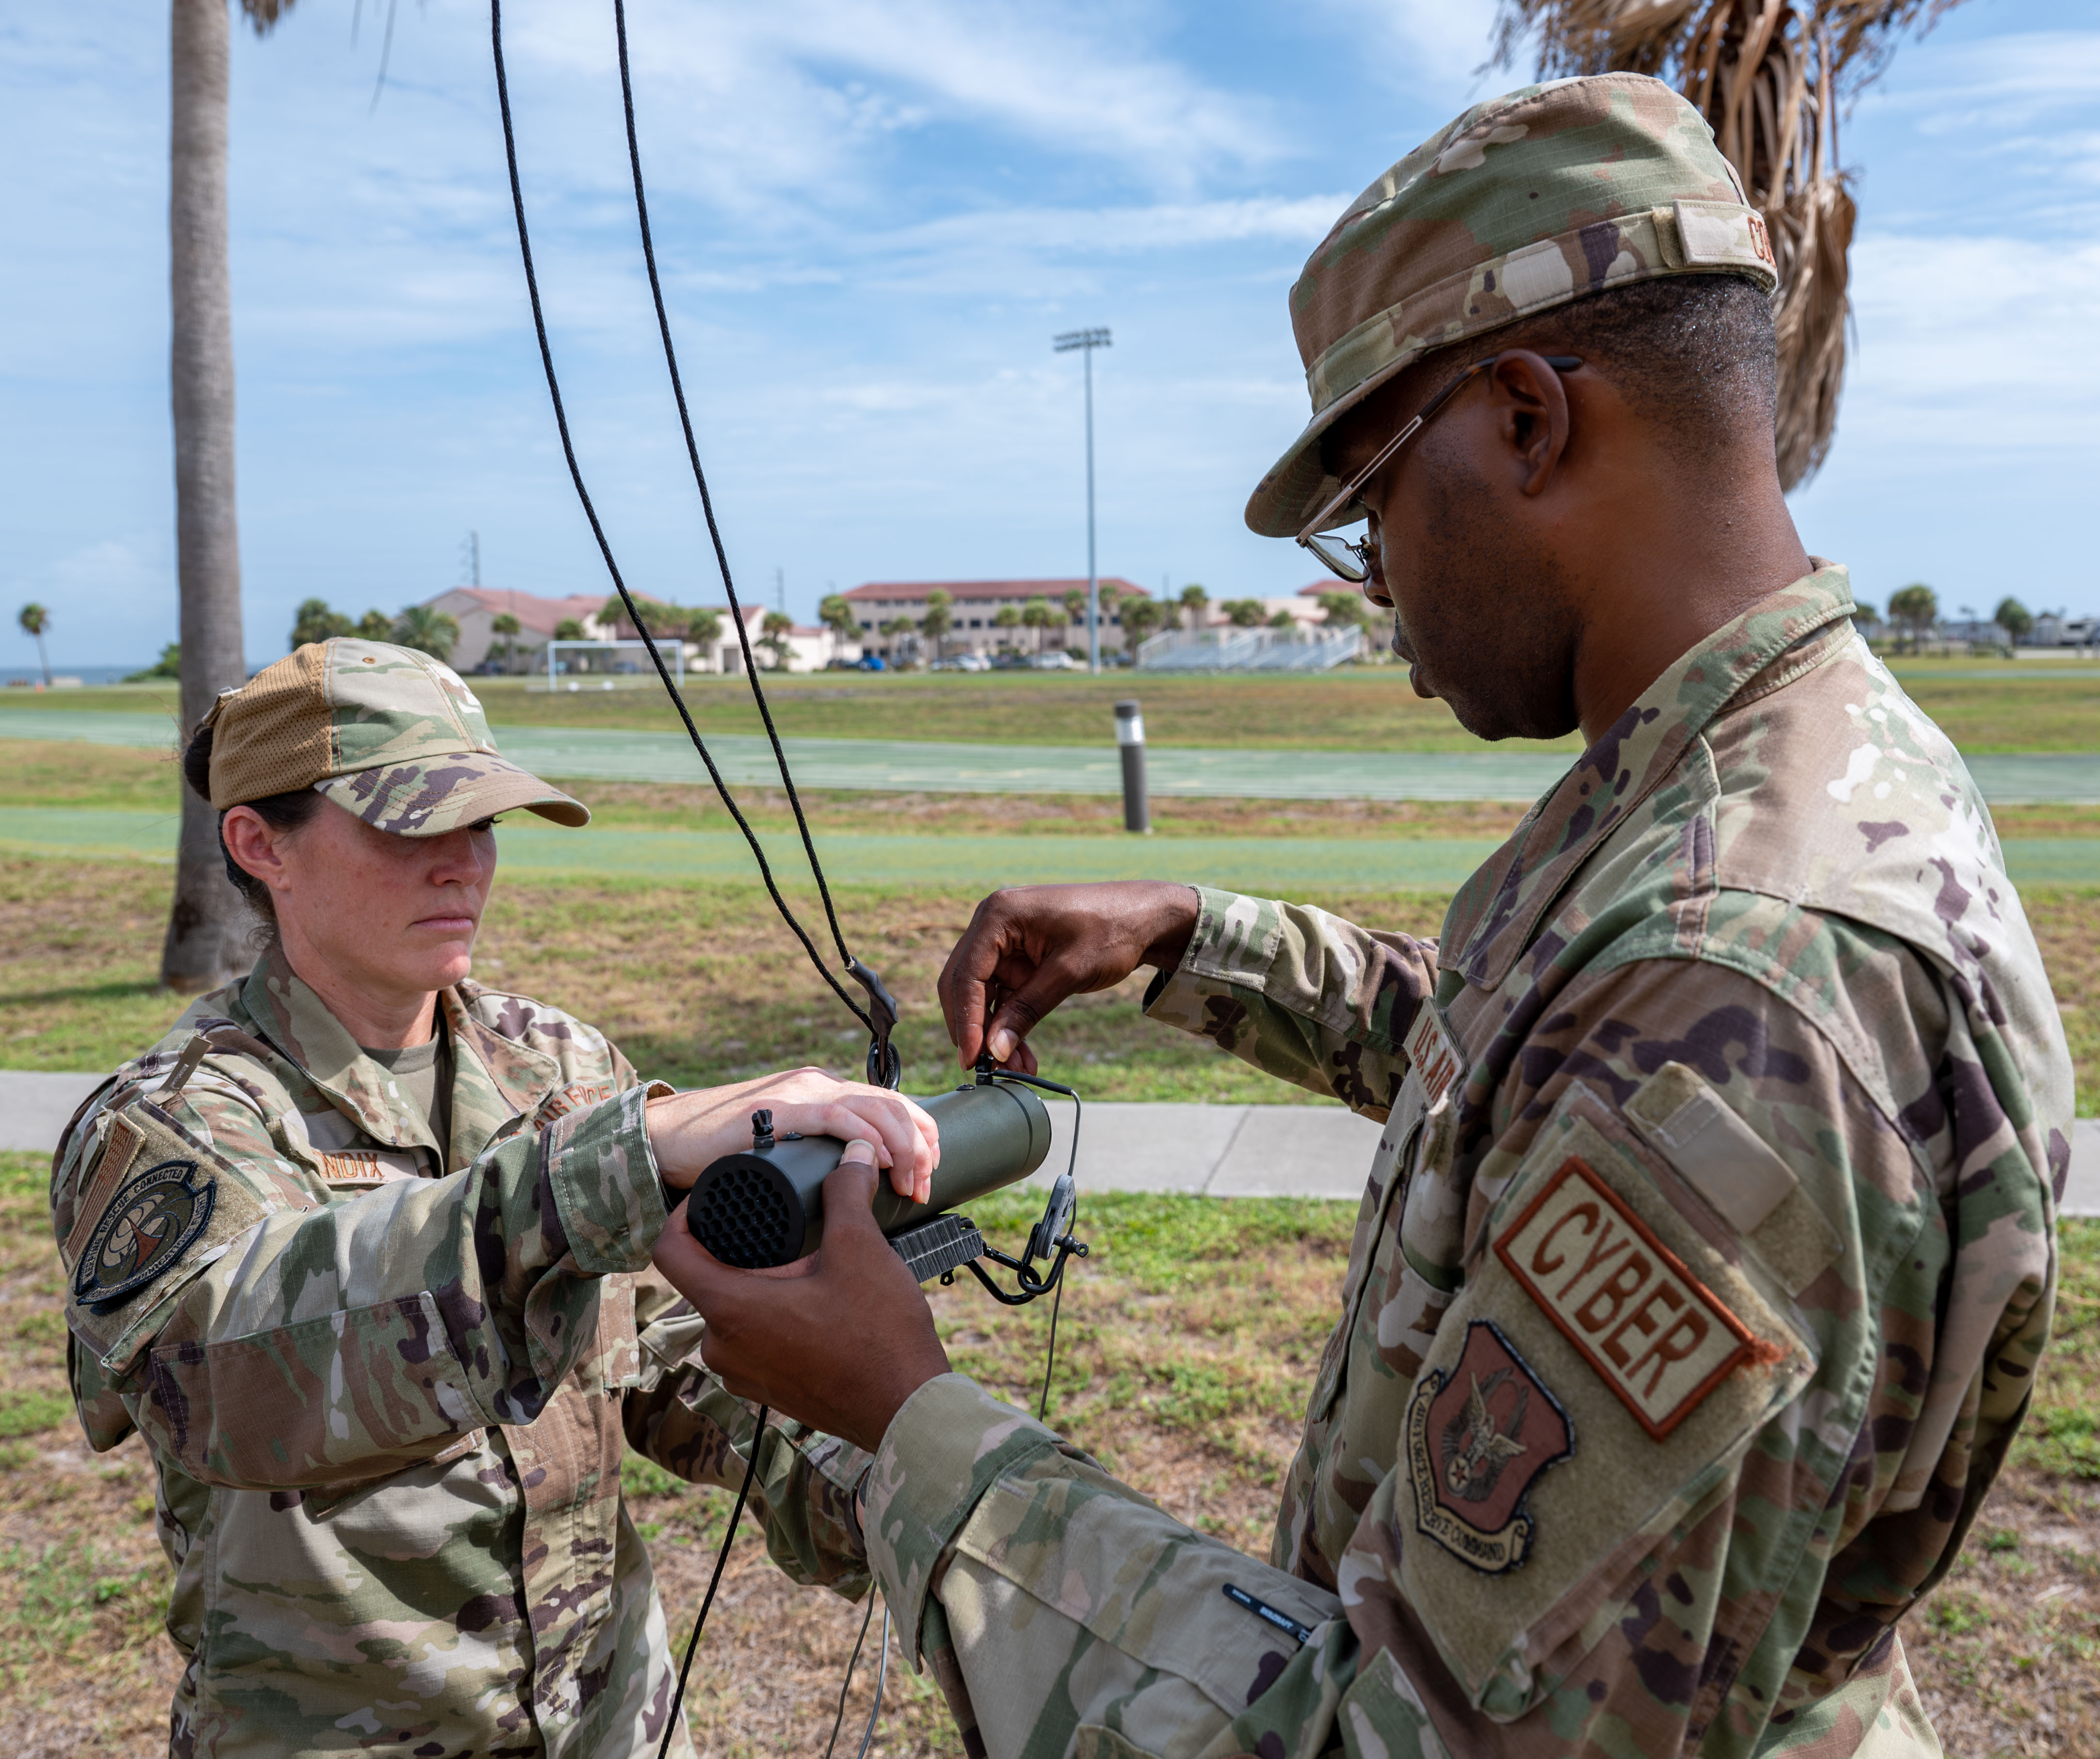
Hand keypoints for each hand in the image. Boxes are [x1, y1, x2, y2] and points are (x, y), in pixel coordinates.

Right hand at [645, 1068, 938, 1202]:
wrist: (672, 1140)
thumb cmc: (728, 1151)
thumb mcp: (790, 1151)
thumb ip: (819, 1155)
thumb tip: (859, 1189)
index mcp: (828, 1092)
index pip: (893, 1104)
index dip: (922, 1136)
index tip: (930, 1173)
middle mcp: (821, 1085)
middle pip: (893, 1106)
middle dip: (919, 1147)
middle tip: (922, 1188)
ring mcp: (802, 1094)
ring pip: (874, 1109)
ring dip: (901, 1148)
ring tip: (907, 1184)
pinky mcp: (782, 1111)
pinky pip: (837, 1116)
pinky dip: (865, 1138)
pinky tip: (877, 1162)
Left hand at [653, 1144, 949, 1451]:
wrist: (906, 1408)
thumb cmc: (879, 1334)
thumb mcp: (861, 1248)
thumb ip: (846, 1192)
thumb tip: (852, 1154)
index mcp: (729, 1308)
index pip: (670, 1251)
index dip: (682, 1213)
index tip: (710, 1198)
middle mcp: (721, 1347)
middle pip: (708, 1279)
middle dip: (742, 1250)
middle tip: (782, 1227)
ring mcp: (741, 1375)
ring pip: (734, 1310)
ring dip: (762, 1285)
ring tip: (806, 1266)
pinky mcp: (765, 1391)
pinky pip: (753, 1341)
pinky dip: (774, 1318)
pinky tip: (815, 1306)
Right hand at [936, 882, 1199, 1072]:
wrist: (1144, 918)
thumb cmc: (1111, 930)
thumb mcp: (1069, 972)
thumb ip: (1028, 1010)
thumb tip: (994, 1050)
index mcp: (999, 914)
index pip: (966, 973)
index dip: (966, 1020)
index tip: (974, 1058)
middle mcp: (993, 923)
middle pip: (964, 985)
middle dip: (976, 1030)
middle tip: (988, 1069)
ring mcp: (1004, 941)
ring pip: (982, 996)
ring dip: (994, 1033)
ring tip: (1016, 1069)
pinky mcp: (1017, 958)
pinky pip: (1003, 997)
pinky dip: (1010, 1024)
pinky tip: (1022, 1054)